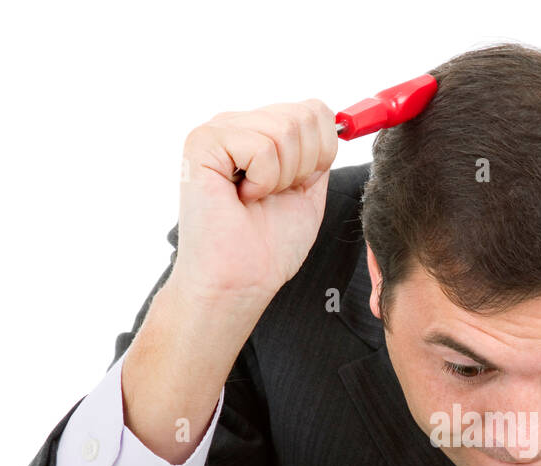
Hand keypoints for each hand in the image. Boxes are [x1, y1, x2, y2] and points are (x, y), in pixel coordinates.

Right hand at [171, 98, 339, 326]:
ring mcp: (217, 130)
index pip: (315, 110)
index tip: (298, 185)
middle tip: (273, 194)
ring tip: (255, 198)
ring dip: (281, 177)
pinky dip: (263, 182)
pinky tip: (241, 197)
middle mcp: (237, 123)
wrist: (241, 281)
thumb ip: (319, 152)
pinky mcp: (202, 143)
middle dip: (304, 166)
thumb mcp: (309, 190)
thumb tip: (338, 122)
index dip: (322, 152)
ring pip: (286, 130)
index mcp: (261, 131)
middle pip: (305, 115)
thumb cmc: (268, 245)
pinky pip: (261, 148)